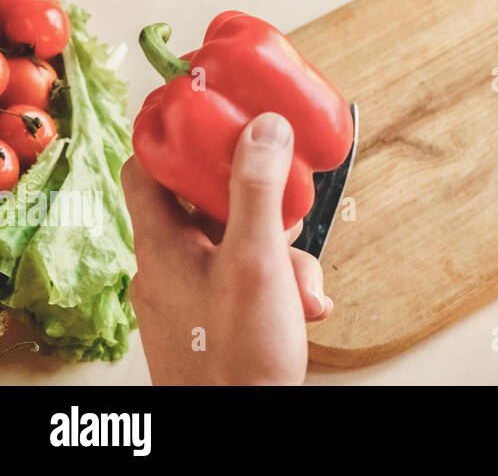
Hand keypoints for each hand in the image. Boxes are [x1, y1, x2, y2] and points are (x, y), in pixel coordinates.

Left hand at [122, 112, 332, 384]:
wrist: (240, 430)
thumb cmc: (237, 359)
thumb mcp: (256, 261)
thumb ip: (258, 191)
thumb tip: (262, 126)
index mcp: (162, 245)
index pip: (145, 168)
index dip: (174, 137)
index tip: (214, 115)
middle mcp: (168, 267)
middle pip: (205, 203)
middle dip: (258, 200)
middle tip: (288, 201)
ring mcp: (189, 296)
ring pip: (235, 244)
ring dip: (280, 250)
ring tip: (303, 281)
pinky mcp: (212, 320)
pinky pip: (245, 280)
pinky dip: (279, 284)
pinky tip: (304, 305)